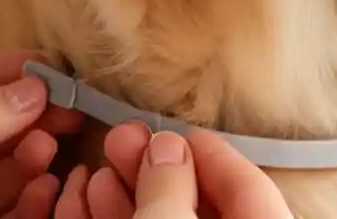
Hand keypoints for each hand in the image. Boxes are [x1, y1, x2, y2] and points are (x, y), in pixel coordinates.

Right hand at [53, 124, 290, 217]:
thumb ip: (169, 186)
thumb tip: (168, 147)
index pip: (254, 191)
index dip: (215, 154)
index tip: (178, 130)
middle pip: (200, 207)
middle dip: (153, 170)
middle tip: (121, 139)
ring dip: (124, 196)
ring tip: (95, 169)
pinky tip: (82, 196)